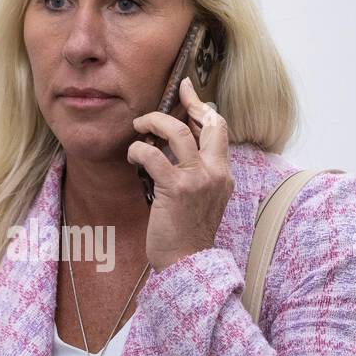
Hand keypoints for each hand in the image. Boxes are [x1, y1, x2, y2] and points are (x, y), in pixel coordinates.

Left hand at [127, 76, 233, 270]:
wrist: (187, 263)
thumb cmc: (187, 234)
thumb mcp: (202, 199)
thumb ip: (198, 174)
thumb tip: (178, 146)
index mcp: (223, 175)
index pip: (219, 129)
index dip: (203, 106)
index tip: (188, 91)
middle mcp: (216, 173)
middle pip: (208, 122)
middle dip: (187, 103)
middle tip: (169, 96)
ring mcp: (198, 179)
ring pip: (178, 132)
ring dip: (154, 122)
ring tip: (139, 125)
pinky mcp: (176, 188)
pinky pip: (153, 155)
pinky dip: (138, 149)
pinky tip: (132, 155)